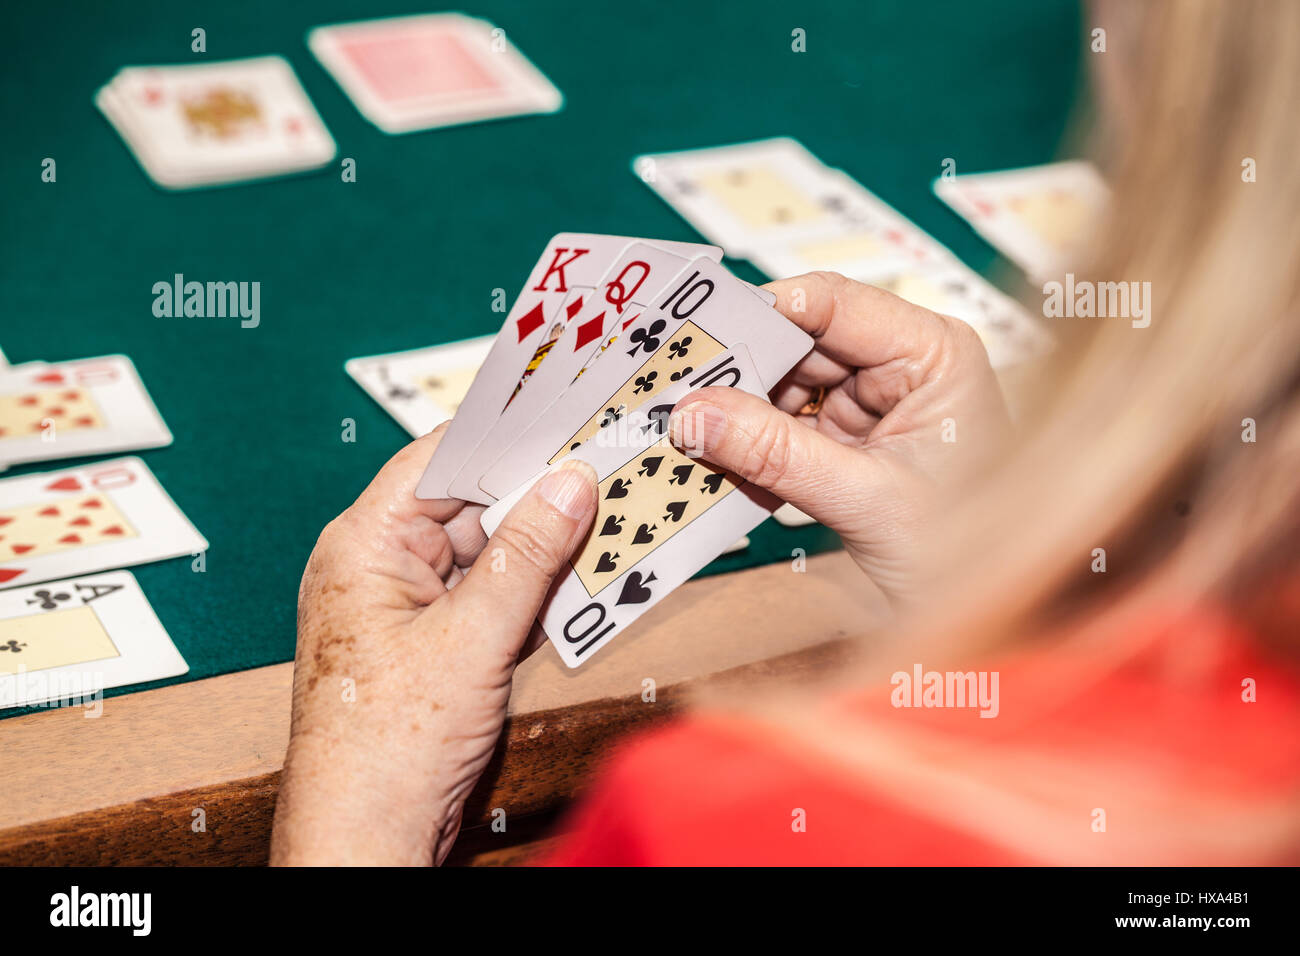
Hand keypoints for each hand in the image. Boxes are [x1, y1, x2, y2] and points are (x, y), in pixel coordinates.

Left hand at [270, 431, 596, 865]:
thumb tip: (566, 485)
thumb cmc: (384, 746)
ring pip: (490, 552)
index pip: (438, 459)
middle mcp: (383, 566)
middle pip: (471, 504)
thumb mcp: (470, 639)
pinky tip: (582, 579)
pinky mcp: (438, 642)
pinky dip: (536, 590)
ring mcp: (412, 606)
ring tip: (607, 518)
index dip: (502, 434)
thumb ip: (525, 557)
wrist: (369, 836)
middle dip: (537, 493)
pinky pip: (494, 595)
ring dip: (545, 546)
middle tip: (601, 467)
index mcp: (364, 545)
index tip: (562, 412)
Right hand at [668, 271, 1010, 603]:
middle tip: (676, 396)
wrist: (995, 618)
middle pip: (798, 347)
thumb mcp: (865, 497)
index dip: (761, 316)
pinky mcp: (850, 446)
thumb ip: (776, 452)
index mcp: (932, 353)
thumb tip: (696, 414)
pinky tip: (724, 471)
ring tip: (692, 442)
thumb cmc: (975, 555)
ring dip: (741, 421)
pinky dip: (755, 453)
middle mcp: (904, 368)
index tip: (697, 339)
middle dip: (741, 377)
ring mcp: (874, 408)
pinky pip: (785, 432)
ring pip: (783, 391)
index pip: (832, 304)